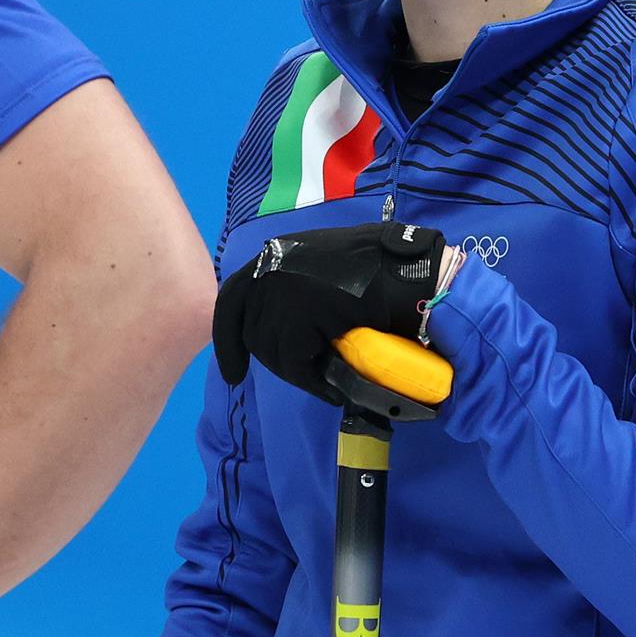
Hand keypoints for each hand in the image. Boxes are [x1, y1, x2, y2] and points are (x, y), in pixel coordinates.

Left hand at [213, 222, 460, 404]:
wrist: (408, 270)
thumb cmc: (375, 273)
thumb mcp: (320, 274)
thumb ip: (294, 293)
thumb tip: (280, 337)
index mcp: (272, 256)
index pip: (231, 302)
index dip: (228, 341)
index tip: (232, 373)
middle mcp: (268, 270)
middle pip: (253, 335)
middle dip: (279, 360)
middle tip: (313, 369)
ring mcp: (281, 290)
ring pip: (273, 353)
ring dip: (300, 370)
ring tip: (331, 370)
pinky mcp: (299, 313)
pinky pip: (296, 363)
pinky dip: (315, 380)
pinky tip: (337, 378)